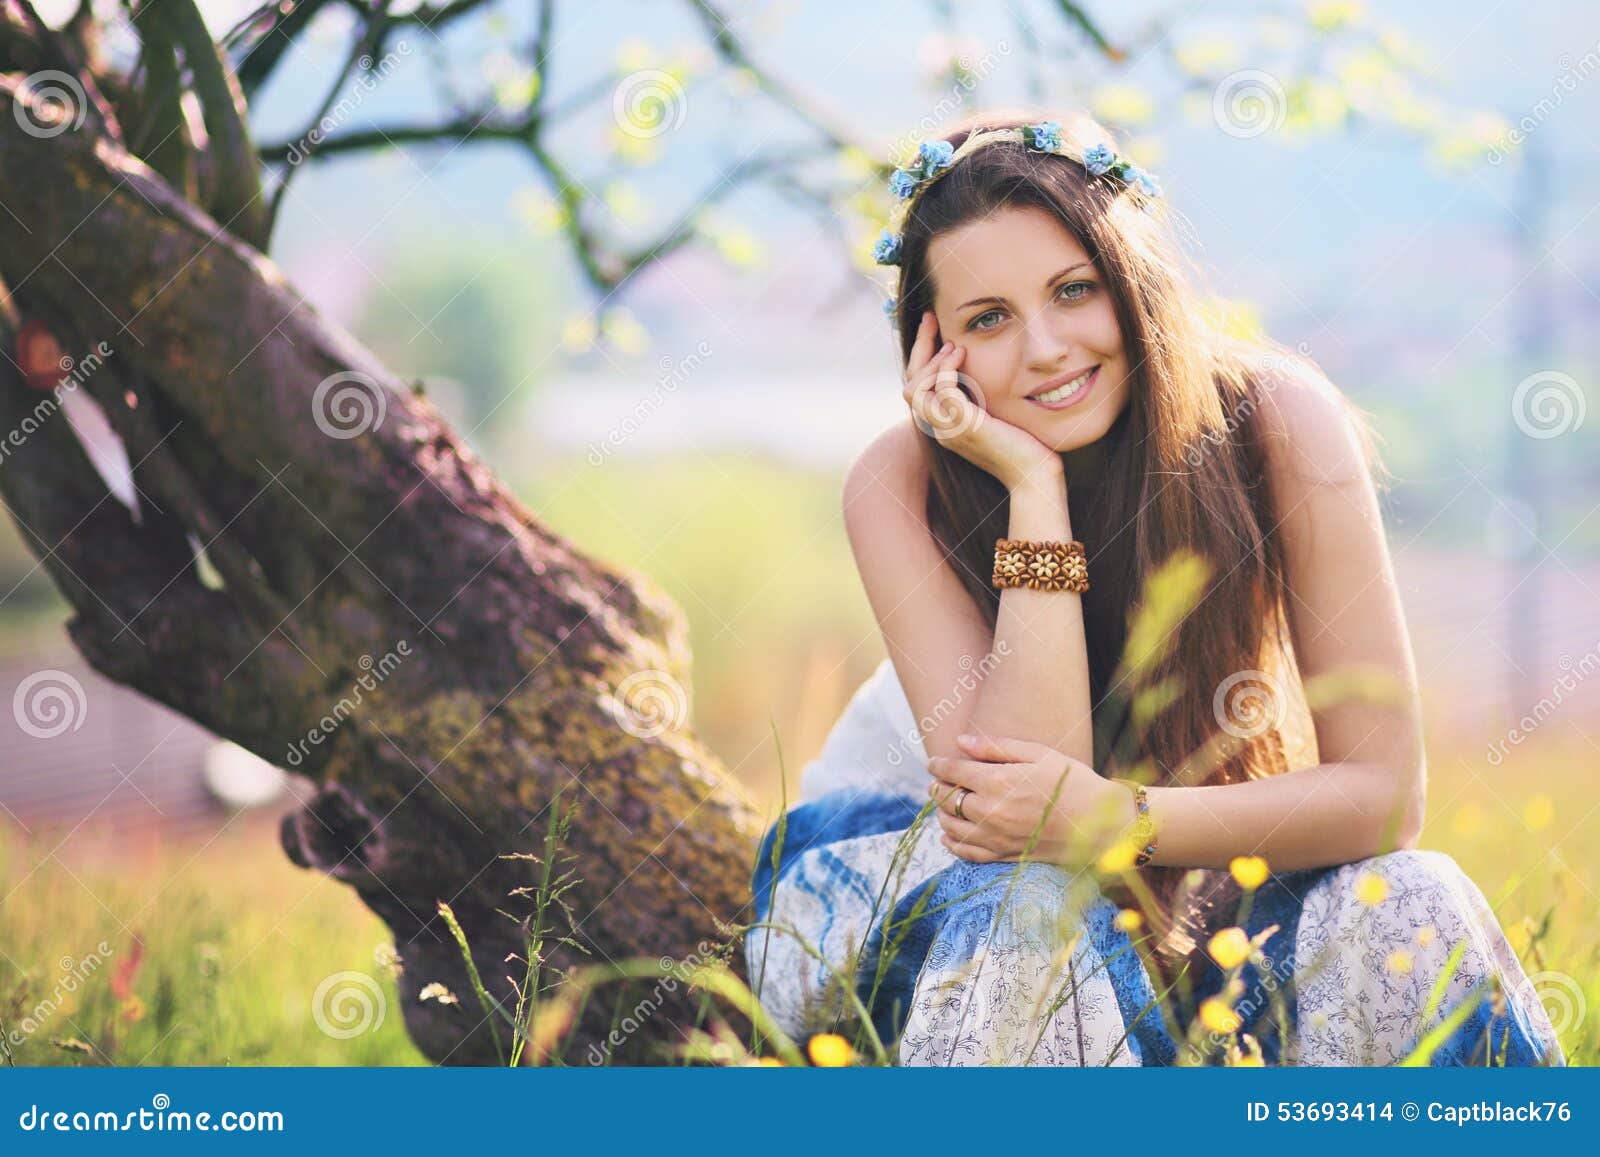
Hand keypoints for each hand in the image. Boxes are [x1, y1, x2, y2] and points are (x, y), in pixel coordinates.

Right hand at [901, 311, 1061, 489]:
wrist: (1035, 476)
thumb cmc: (1025, 447)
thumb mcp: (995, 416)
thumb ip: (980, 397)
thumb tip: (977, 368)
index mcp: (944, 427)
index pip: (917, 388)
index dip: (920, 356)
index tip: (933, 329)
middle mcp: (940, 429)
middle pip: (909, 385)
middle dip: (918, 347)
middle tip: (932, 319)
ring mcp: (949, 429)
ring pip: (914, 389)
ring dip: (932, 360)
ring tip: (954, 346)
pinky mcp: (965, 426)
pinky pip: (941, 390)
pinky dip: (947, 368)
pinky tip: (962, 355)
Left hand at [925, 732, 1131, 864]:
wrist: (1101, 824)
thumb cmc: (1072, 782)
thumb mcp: (1038, 754)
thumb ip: (996, 747)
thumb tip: (960, 741)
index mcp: (998, 782)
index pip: (953, 772)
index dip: (938, 765)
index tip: (933, 761)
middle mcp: (991, 812)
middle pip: (947, 799)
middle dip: (937, 787)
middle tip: (935, 781)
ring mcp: (996, 837)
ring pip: (951, 826)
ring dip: (941, 813)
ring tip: (943, 803)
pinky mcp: (1004, 855)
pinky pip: (966, 852)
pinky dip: (952, 842)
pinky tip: (949, 833)